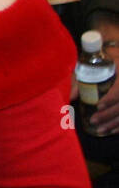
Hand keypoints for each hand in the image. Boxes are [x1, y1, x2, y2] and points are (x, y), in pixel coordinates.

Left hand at [85, 19, 118, 133]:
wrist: (115, 56)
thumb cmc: (100, 60)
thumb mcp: (88, 64)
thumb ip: (79, 79)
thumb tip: (72, 97)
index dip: (111, 97)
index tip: (99, 105)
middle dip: (109, 114)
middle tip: (94, 121)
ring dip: (115, 122)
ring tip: (100, 130)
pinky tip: (112, 131)